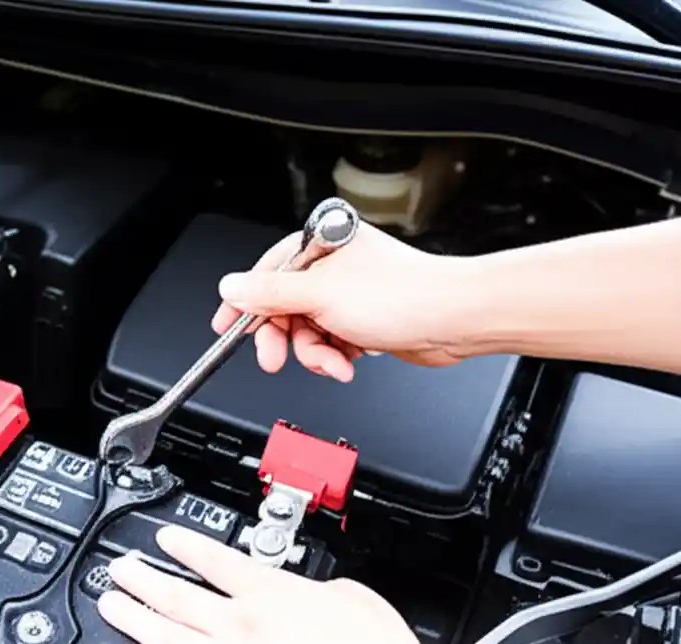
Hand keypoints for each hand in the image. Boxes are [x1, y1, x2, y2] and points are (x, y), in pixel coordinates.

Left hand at [98, 525, 438, 643]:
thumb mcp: (357, 599)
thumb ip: (322, 591)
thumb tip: (316, 593)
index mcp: (273, 594)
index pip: (215, 560)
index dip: (183, 546)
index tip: (164, 539)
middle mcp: (243, 629)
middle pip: (176, 596)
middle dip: (141, 579)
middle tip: (119, 570)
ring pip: (165, 638)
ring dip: (133, 618)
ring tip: (112, 605)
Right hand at [212, 222, 471, 380]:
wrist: (453, 320)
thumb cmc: (404, 295)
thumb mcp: (320, 295)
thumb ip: (269, 294)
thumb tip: (231, 288)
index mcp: (319, 244)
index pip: (265, 273)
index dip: (244, 304)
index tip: (226, 326)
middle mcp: (332, 265)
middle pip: (283, 306)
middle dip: (283, 337)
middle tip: (275, 358)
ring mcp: (347, 293)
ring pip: (306, 330)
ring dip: (314, 353)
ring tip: (332, 361)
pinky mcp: (361, 319)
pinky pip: (329, 341)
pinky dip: (334, 356)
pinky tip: (348, 361)